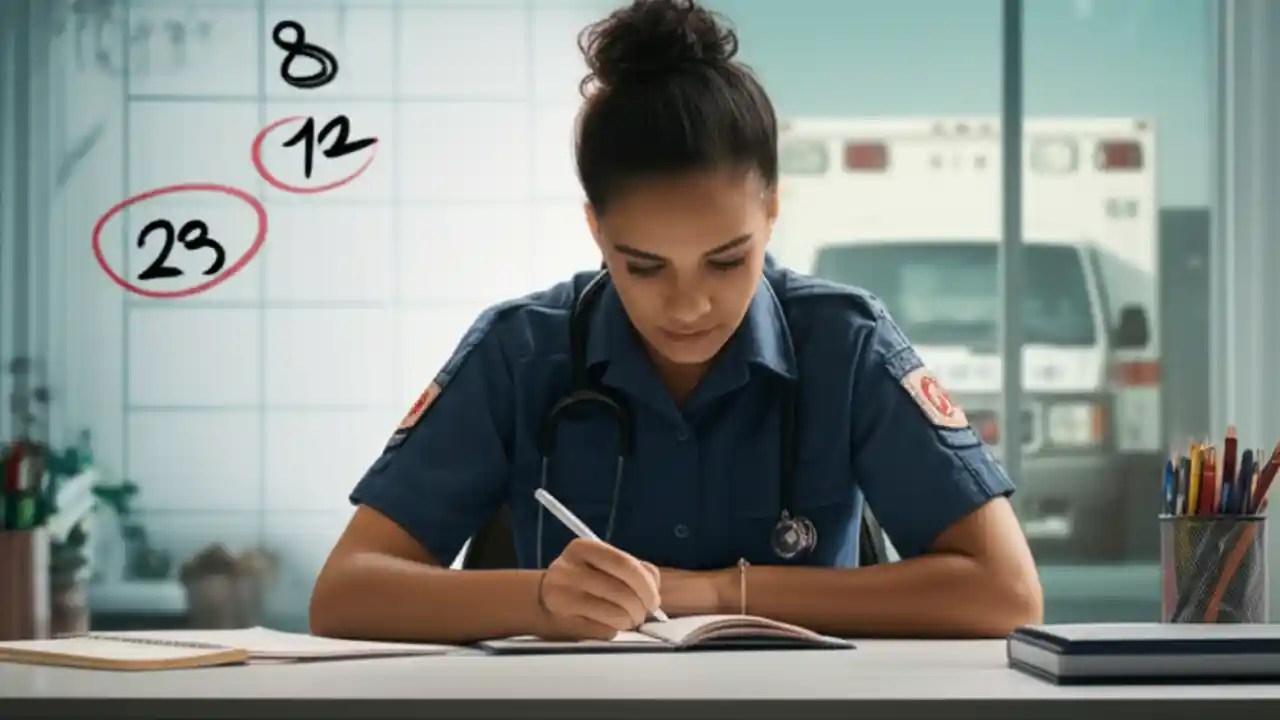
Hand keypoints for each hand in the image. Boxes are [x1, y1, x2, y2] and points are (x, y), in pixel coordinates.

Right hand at [534, 538, 661, 640]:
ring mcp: (562, 595)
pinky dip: (613, 630)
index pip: (625, 564)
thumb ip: (634, 570)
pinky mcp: (561, 620)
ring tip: (626, 620)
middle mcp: (569, 569)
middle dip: (640, 608)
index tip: (653, 600)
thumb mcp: (604, 564)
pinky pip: (602, 630)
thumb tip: (653, 592)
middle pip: (622, 591)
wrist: (544, 598)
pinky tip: (607, 624)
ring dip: (628, 621)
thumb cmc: (584, 580)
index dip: (646, 585)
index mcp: (584, 548)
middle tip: (642, 614)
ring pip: (614, 614)